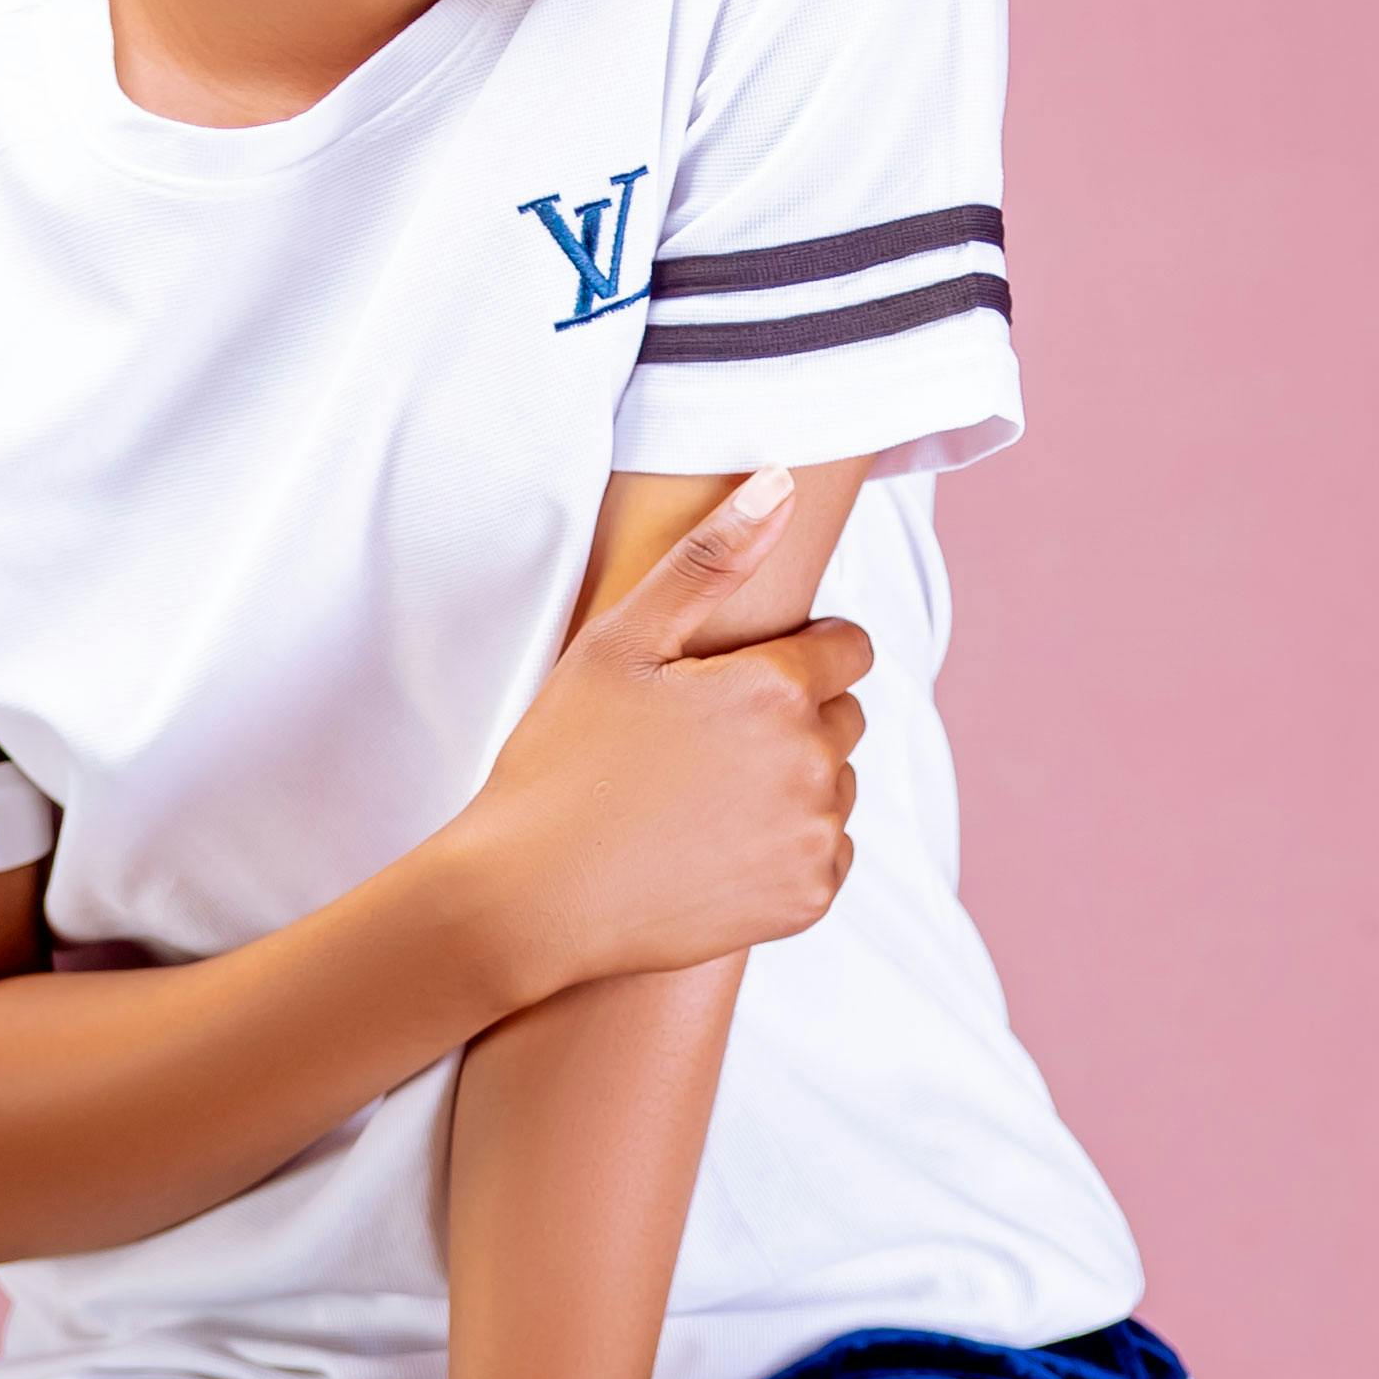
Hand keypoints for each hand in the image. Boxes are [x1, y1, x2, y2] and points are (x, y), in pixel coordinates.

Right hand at [462, 472, 869, 994]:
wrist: (529, 899)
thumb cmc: (562, 758)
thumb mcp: (621, 640)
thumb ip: (709, 558)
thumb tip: (782, 479)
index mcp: (778, 690)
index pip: (849, 650)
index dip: (797, 656)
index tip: (736, 680)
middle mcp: (814, 763)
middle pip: (845, 718)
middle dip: (795, 719)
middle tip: (705, 744)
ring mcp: (814, 836)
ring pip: (838, 787)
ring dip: (794, 783)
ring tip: (703, 798)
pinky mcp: (807, 899)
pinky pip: (827, 854)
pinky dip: (788, 849)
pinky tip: (716, 847)